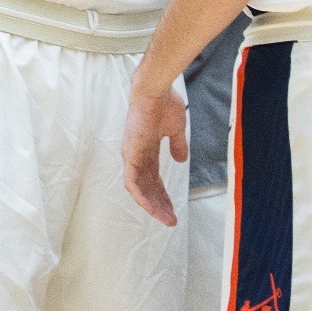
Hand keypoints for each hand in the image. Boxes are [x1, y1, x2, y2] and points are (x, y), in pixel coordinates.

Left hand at [121, 76, 188, 227]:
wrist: (155, 90)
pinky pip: (133, 182)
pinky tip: (151, 208)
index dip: (163, 195)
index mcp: (146, 151)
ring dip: (152, 205)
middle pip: (147, 188)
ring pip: (139, 189)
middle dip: (160, 205)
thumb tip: (181, 160)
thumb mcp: (175, 129)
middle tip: (171, 219)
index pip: (154, 179)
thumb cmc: (165, 104)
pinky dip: (141, 196)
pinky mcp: (130, 155)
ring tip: (165, 218)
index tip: (174, 208)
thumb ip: (177, 146)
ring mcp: (132, 157)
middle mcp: (136, 157)